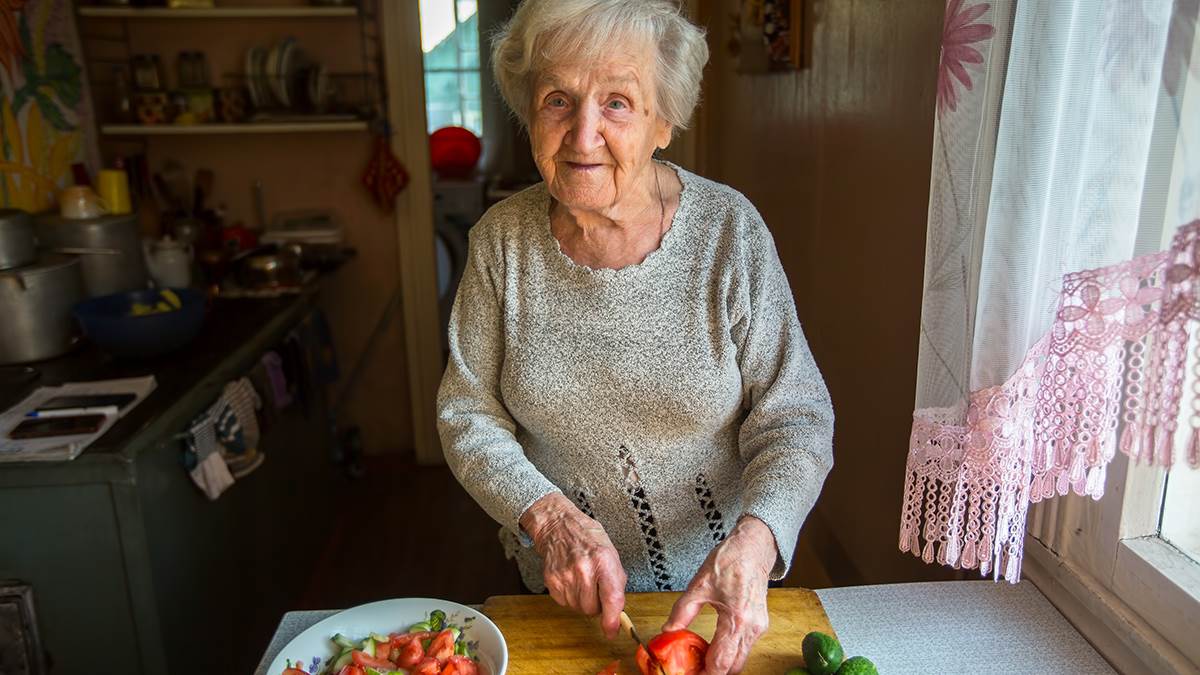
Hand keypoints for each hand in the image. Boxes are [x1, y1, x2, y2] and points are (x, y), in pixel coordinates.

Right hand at [521, 493, 627, 638]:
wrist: (558, 526)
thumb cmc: (587, 537)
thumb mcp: (611, 552)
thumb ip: (616, 580)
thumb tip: (617, 608)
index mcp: (603, 560)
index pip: (611, 598)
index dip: (612, 620)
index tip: (612, 631)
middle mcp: (584, 569)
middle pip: (592, 609)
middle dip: (597, 605)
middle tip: (596, 589)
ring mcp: (566, 576)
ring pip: (578, 608)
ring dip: (583, 601)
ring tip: (583, 581)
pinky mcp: (552, 581)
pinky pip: (565, 602)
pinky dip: (570, 597)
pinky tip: (571, 580)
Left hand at [663, 516, 775, 674]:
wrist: (753, 547)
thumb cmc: (730, 561)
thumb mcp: (699, 584)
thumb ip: (682, 611)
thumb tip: (668, 631)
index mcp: (737, 619)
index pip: (720, 662)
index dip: (704, 674)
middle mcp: (752, 628)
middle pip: (733, 668)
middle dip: (713, 673)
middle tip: (693, 670)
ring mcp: (758, 628)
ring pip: (740, 660)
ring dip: (721, 665)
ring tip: (699, 660)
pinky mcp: (759, 624)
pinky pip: (744, 648)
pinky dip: (728, 654)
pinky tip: (712, 648)